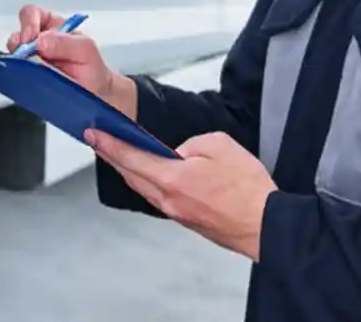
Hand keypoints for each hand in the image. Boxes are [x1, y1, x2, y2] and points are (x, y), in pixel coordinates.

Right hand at [7, 4, 136, 118]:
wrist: (95, 95)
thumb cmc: (92, 68)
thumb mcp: (86, 49)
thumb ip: (65, 42)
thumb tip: (40, 41)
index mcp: (52, 27)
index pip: (32, 14)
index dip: (28, 23)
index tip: (30, 38)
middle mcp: (37, 41)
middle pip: (17, 34)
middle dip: (18, 44)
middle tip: (25, 56)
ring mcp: (30, 60)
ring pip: (13, 55)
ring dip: (17, 61)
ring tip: (28, 70)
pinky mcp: (26, 78)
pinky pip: (15, 73)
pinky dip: (17, 75)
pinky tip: (27, 79)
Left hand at [87, 129, 276, 261]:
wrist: (267, 226)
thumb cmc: (247, 188)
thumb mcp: (220, 145)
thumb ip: (192, 144)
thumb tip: (179, 153)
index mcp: (172, 179)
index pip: (131, 157)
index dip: (109, 144)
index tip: (93, 134)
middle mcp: (168, 200)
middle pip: (131, 175)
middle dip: (113, 156)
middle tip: (100, 141)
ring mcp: (176, 213)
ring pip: (144, 188)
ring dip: (130, 170)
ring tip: (121, 154)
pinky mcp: (187, 220)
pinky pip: (159, 197)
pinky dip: (148, 182)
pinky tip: (151, 174)